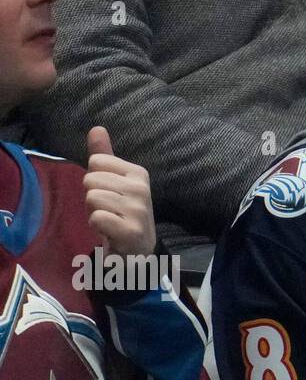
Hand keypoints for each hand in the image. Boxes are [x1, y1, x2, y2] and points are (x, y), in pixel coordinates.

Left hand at [83, 127, 155, 258]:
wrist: (138, 251)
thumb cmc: (123, 214)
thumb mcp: (115, 183)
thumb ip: (104, 156)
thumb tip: (96, 128)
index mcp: (138, 173)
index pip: (95, 162)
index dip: (95, 180)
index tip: (108, 194)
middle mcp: (141, 189)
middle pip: (91, 179)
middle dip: (92, 197)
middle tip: (108, 210)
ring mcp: (138, 210)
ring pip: (92, 198)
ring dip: (94, 212)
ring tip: (109, 220)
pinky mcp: (131, 230)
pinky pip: (97, 217)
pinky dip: (97, 226)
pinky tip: (109, 231)